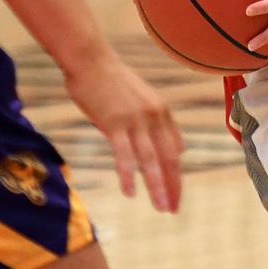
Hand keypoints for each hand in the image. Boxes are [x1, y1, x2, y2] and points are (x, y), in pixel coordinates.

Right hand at [62, 49, 183, 213]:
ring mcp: (135, 120)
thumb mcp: (142, 98)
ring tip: (160, 207)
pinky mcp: (115, 123)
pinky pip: (124, 155)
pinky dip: (128, 175)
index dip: (176, 175)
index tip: (175, 195)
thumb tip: (172, 147)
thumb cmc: (111, 80)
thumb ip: (155, 122)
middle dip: (172, 186)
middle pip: (168, 158)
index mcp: (162, 112)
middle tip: (172, 209)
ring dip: (156, 186)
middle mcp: (154, 116)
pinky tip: (130, 193)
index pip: (175, 150)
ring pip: (151, 160)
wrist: (91, 60)